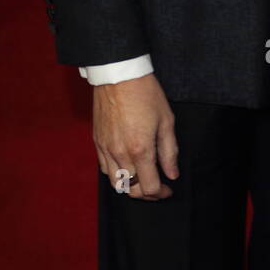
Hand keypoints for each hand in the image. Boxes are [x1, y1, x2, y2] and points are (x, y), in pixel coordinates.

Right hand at [93, 73, 178, 199]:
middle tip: (157, 187)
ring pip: (115, 182)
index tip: (168, 188)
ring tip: (142, 178)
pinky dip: (116, 173)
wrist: (119, 75)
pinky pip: (104, 168)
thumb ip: (169, 151)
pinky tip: (127, 165)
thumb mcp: (166, 120)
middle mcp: (120, 153)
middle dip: (146, 194)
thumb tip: (172, 173)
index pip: (149, 187)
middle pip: (131, 190)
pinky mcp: (97, 142)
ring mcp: (106, 149)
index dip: (161, 192)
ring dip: (130, 186)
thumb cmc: (145, 94)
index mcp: (140, 149)